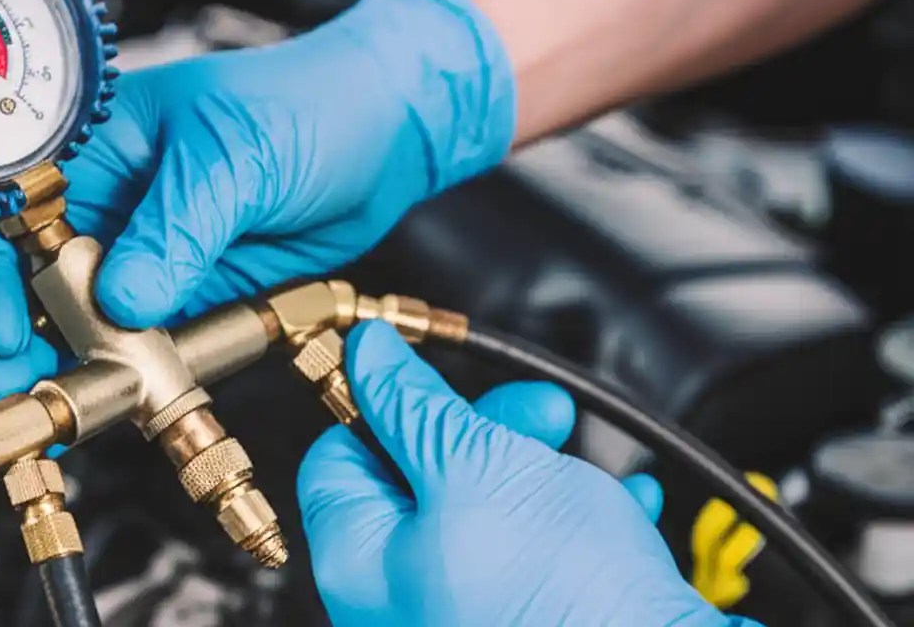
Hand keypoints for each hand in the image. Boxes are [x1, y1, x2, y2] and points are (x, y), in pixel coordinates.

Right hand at [0, 0, 516, 400]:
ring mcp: (147, 247)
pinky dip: (124, 369)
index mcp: (101, 141)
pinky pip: (139, 336)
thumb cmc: (311, 107)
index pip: (13, 204)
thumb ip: (177, 229)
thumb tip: (125, 300)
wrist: (386, 138)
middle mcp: (113, 197)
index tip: (3, 325)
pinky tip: (118, 396)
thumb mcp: (236, 158)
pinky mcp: (184, 288)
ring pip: (81, 313)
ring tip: (59, 405)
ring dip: (67, 359)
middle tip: (19, 381)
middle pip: (32, 270)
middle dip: (17, 329)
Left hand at [298, 322, 759, 626]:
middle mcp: (402, 596)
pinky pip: (542, 552)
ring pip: (491, 506)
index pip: (337, 458)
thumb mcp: (474, 466)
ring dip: (546, 467)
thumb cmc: (560, 598)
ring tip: (591, 464)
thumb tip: (369, 358)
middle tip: (537, 412)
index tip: (429, 378)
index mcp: (361, 560)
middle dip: (487, 429)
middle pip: (419, 476)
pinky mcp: (532, 619)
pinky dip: (581, 518)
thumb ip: (411, 406)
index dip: (386, 406)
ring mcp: (465, 614)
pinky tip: (622, 507)